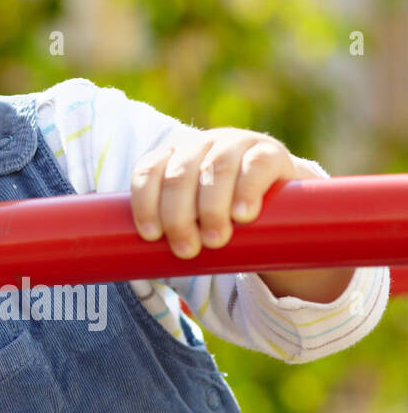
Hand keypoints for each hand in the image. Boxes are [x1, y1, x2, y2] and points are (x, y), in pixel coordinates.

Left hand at [130, 127, 313, 259]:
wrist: (281, 206)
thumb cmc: (221, 215)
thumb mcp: (192, 218)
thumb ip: (168, 231)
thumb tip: (132, 268)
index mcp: (171, 155)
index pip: (148, 171)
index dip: (145, 202)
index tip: (152, 236)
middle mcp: (199, 144)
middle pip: (179, 175)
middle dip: (178, 215)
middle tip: (186, 250)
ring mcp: (234, 144)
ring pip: (215, 169)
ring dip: (210, 207)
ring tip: (214, 240)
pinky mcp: (269, 152)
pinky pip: (254, 166)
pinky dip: (246, 191)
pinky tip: (242, 215)